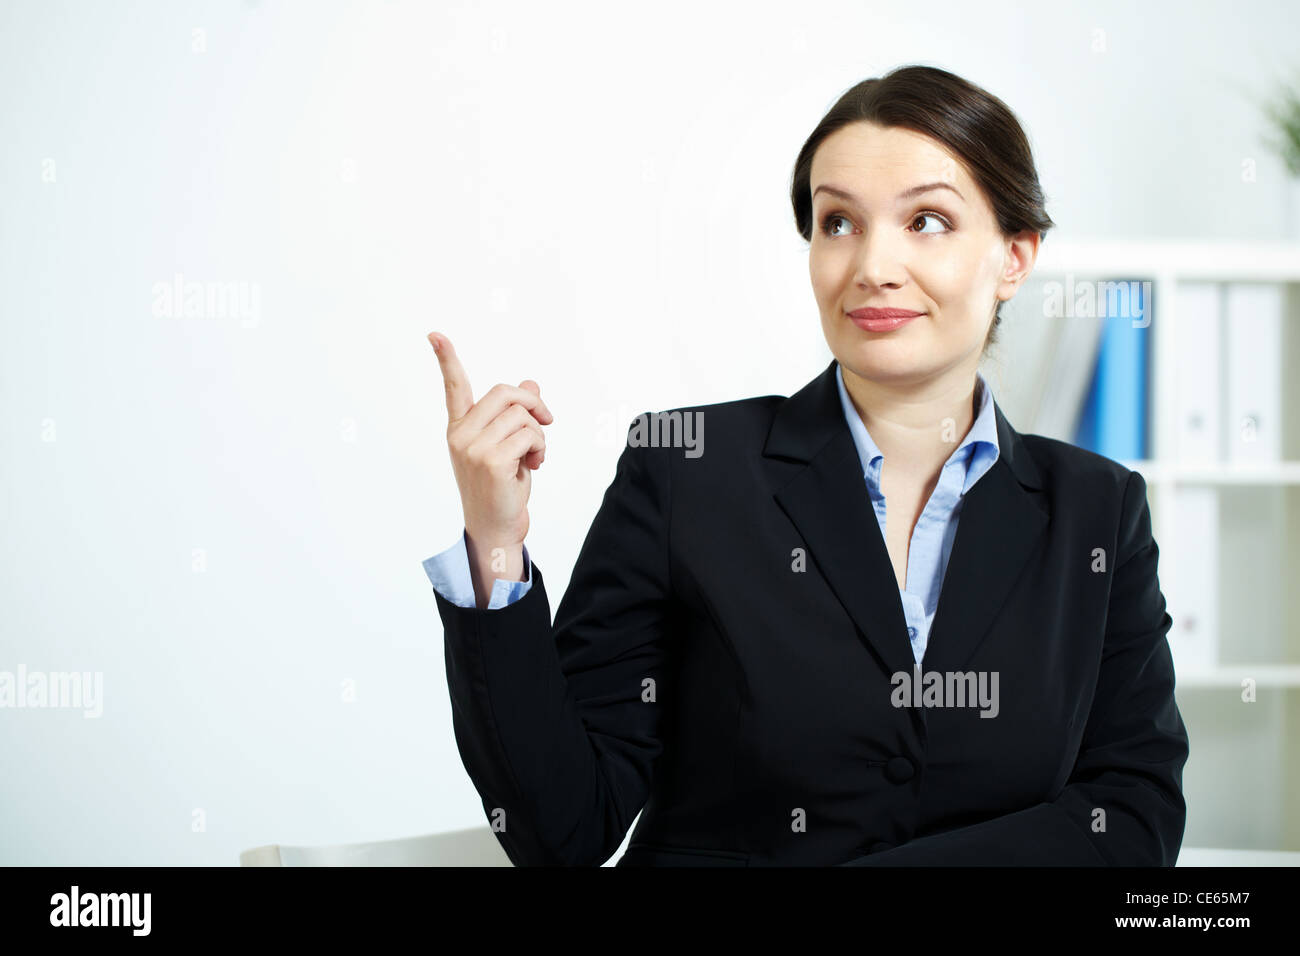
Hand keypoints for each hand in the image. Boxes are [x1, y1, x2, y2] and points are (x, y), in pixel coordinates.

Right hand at [429, 332, 551, 600]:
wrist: (495, 528)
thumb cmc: (501, 488)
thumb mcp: (508, 447)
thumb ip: (515, 416)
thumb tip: (531, 383)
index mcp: (460, 429)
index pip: (454, 387)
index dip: (446, 359)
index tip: (435, 334)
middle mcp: (461, 435)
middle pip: (505, 392)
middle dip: (532, 402)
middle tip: (547, 420)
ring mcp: (473, 448)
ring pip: (522, 415)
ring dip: (540, 433)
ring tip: (535, 456)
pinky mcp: (491, 461)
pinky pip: (530, 434)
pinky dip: (541, 447)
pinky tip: (533, 466)